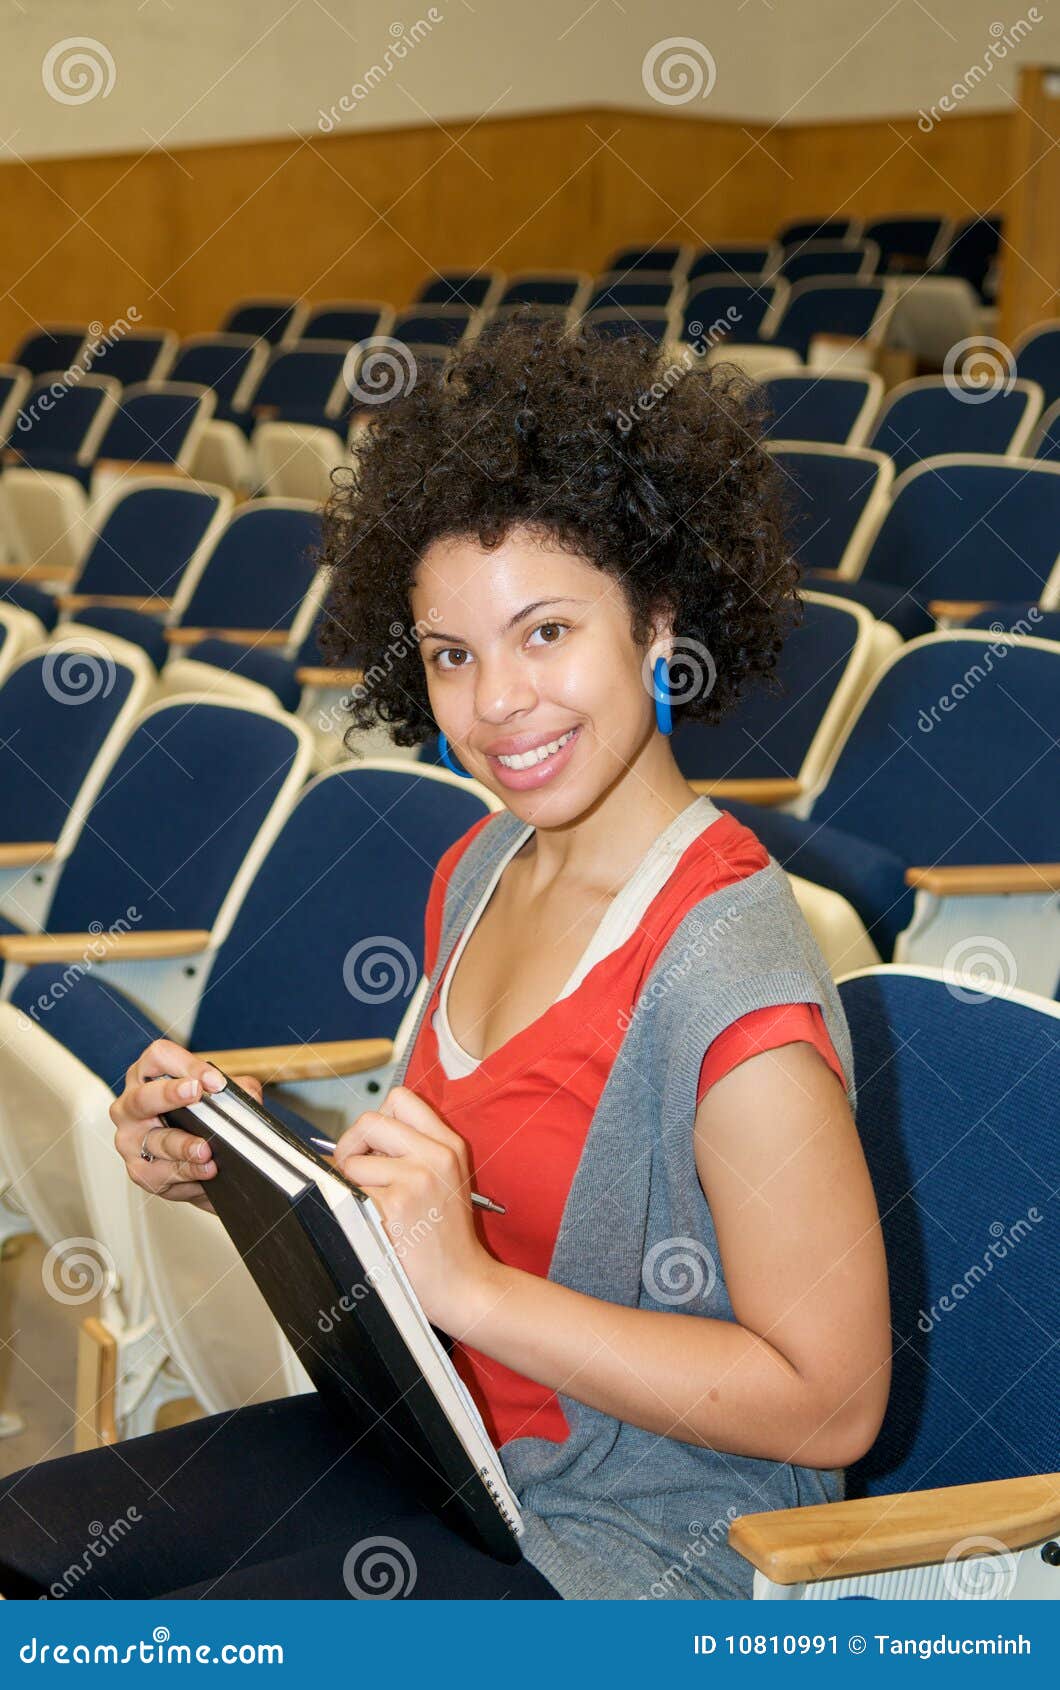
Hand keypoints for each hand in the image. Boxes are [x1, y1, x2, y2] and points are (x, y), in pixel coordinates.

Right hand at [110, 1038, 262, 1214]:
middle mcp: (131, 1105)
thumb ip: (235, 1091)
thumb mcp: (221, 1098)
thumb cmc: (202, 1120)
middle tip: (196, 1093)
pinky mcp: (139, 1171)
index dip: (187, 1065)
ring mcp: (131, 1139)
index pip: (160, 1057)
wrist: (198, 1164)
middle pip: (144, 1096)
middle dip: (170, 1094)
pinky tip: (204, 1171)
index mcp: (148, 1075)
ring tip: (206, 1151)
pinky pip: (160, 1174)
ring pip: (157, 1141)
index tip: (215, 1081)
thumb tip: (246, 1098)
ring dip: (184, 1146)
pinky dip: (187, 1173)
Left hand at [331, 1085, 503, 1337]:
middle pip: (368, 1121)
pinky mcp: (394, 1204)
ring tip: (374, 1208)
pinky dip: (351, 1207)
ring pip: (352, 1161)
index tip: (374, 1147)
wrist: (461, 1282)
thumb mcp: (445, 1179)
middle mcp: (435, 1154)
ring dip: (350, 1185)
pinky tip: (373, 1225)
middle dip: (350, 1147)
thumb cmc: (445, 1236)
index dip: (377, 1120)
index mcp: (449, 1144)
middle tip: (357, 1175)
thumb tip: (354, 1138)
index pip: (400, 1099)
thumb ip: (412, 1150)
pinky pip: (349, 1191)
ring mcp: (416, 1178)